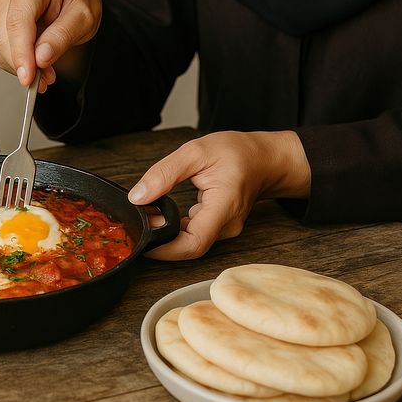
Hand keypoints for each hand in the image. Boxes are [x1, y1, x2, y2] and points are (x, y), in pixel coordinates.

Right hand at [0, 0, 101, 91]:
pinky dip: (9, 62)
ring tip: (42, 71)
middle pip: (2, 35)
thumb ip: (62, 37)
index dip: (21, 52)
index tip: (28, 77)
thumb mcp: (84, 19)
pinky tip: (29, 62)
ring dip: (15, 65)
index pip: (18, 20)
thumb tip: (40, 58)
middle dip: (21, 63)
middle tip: (45, 78)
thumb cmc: (77, 2)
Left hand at [128, 131, 311, 259]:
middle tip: (140, 220)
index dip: (164, 249)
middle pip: (189, 247)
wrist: (263, 159)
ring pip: (190, 242)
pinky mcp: (219, 228)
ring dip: (166, 233)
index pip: (193, 243)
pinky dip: (175, 228)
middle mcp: (227, 225)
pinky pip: (194, 235)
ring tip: (149, 212)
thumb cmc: (236, 152)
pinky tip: (164, 213)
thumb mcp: (195, 152)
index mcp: (224, 207)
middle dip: (160, 240)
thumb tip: (137, 197)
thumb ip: (164, 174)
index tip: (143, 240)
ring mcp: (225, 229)